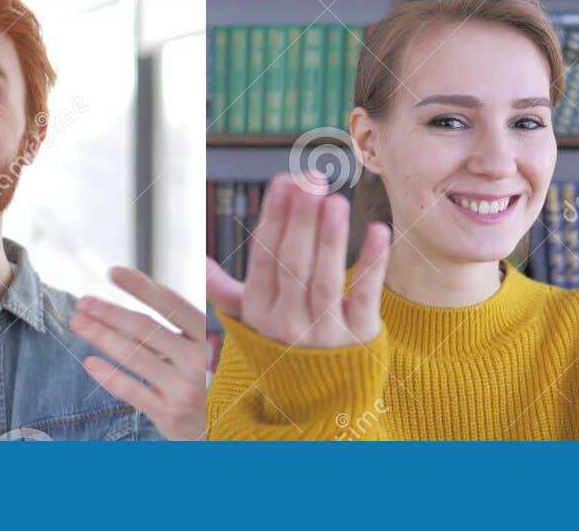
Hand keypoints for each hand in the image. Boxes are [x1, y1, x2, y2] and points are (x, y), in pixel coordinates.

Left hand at [71, 268, 207, 441]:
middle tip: (83, 301)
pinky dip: (109, 375)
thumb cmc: (222, 385)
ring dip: (102, 337)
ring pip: (134, 356)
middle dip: (109, 312)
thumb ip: (198, 319)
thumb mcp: (223, 348)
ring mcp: (183, 388)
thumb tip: (187, 275)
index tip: (114, 273)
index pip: (170, 304)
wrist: (237, 433)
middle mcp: (198, 361)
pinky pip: (132, 391)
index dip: (140, 287)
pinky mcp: (170, 414)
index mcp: (209, 338)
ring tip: (79, 323)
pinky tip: (90, 362)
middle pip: (145, 328)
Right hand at [205, 173, 389, 347]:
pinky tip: (378, 232)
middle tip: (312, 178)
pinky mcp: (359, 336)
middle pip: (293, 264)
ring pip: (323, 280)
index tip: (284, 180)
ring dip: (330, 238)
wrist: (320, 400)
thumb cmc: (284, 347)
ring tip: (335, 200)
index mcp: (259, 311)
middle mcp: (287, 322)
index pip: (265, 259)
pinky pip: (364, 297)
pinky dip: (372, 265)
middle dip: (301, 218)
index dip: (275, 218)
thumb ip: (227, 293)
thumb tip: (199, 264)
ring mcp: (324, 331)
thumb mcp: (253, 322)